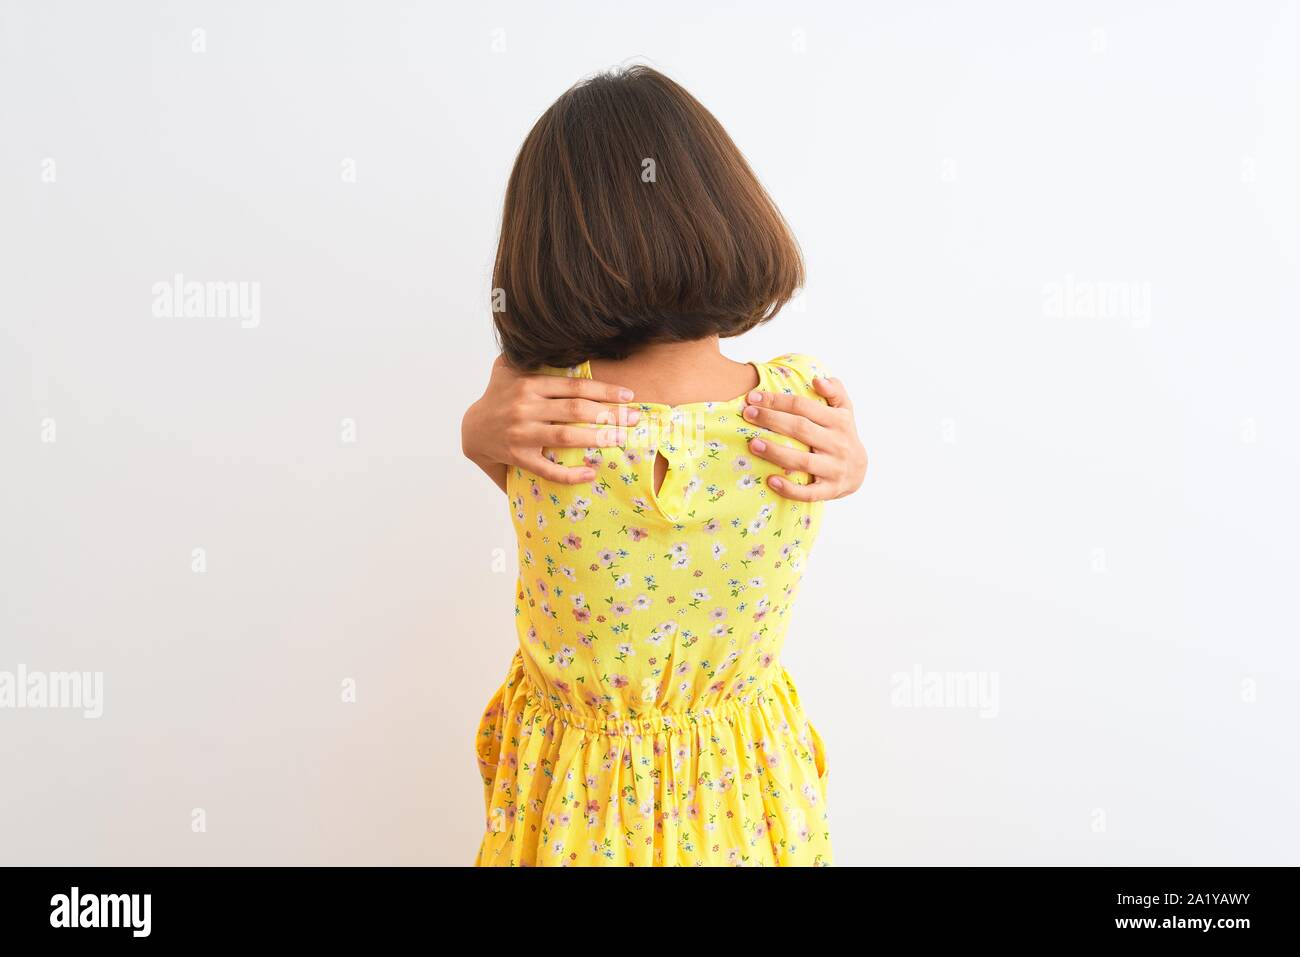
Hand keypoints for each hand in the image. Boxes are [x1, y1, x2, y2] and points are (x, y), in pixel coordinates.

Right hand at [462, 356, 639, 489]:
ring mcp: (522, 434)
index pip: (575, 386)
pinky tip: (590, 473)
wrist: (472, 430)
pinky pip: (547, 470)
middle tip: (635, 418)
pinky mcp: (518, 457)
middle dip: (610, 414)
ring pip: (565, 437)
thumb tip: (557, 337)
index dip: (605, 390)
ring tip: (621, 439)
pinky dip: (570, 474)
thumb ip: (530, 353)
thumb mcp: (508, 367)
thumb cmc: (498, 396)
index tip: (628, 395)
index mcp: (529, 384)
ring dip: (597, 438)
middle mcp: (526, 408)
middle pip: (576, 410)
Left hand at [742, 376, 866, 500]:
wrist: (859, 471)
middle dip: (772, 420)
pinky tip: (770, 480)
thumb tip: (818, 380)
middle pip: (800, 429)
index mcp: (839, 421)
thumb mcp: (845, 410)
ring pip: (803, 461)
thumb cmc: (843, 434)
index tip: (753, 397)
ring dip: (776, 453)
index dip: (777, 400)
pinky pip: (809, 493)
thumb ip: (835, 391)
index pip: (803, 406)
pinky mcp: (830, 490)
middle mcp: (838, 444)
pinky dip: (790, 489)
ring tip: (753, 445)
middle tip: (747, 414)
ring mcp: (835, 468)